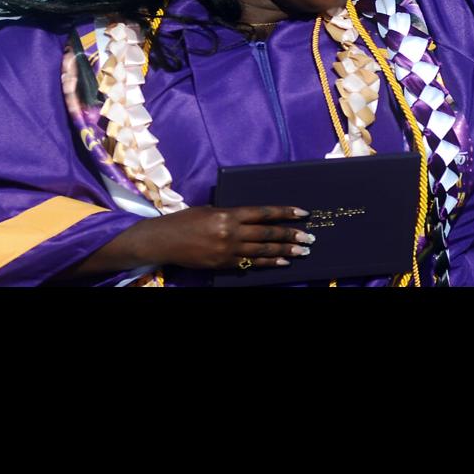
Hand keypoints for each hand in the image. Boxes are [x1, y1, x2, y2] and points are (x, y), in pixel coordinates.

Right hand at [129, 206, 316, 270]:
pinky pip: (252, 262)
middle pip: (268, 233)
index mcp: (228, 213)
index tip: (303, 213)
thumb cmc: (185, 221)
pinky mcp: (224, 263)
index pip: (263, 212)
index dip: (285, 213)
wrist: (163, 240)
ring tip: (303, 251)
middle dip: (291, 235)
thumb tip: (252, 219)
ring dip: (286, 250)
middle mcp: (231, 231)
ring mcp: (228, 249)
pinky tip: (283, 261)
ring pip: (264, 249)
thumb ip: (231, 214)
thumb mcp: (209, 210)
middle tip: (310, 238)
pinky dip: (269, 261)